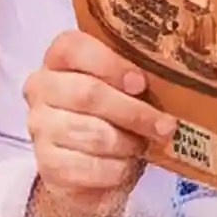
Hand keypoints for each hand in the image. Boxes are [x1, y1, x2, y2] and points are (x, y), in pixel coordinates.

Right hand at [23, 30, 177, 216]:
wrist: (87, 169)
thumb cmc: (111, 117)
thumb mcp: (123, 89)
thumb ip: (136, 77)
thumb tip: (175, 80)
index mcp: (59, 59)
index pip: (73, 48)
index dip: (109, 64)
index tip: (141, 82)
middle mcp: (42, 89)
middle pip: (88, 94)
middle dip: (133, 112)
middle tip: (165, 125)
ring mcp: (40, 128)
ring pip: (93, 134)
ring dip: (128, 143)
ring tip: (143, 145)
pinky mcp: (48, 165)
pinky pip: (89, 167)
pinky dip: (117, 169)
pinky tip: (126, 166)